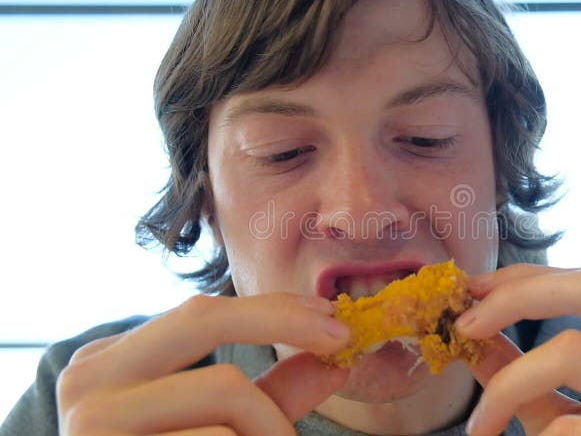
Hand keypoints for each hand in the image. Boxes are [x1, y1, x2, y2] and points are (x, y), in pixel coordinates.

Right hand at [56, 293, 350, 435]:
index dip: (274, 308)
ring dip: (272, 425)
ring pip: (226, 389)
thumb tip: (335, 360)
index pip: (201, 313)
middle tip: (340, 346)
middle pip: (204, 320)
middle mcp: (89, 381)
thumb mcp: (219, 431)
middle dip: (282, 325)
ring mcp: (91, 423)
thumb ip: (269, 397)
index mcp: (110, 364)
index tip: (333, 321)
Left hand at [456, 264, 580, 435]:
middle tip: (465, 327)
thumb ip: (521, 372)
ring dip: (507, 386)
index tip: (470, 293)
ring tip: (481, 427)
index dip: (523, 280)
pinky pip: (571, 426)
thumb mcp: (560, 411)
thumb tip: (469, 336)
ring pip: (572, 351)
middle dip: (515, 298)